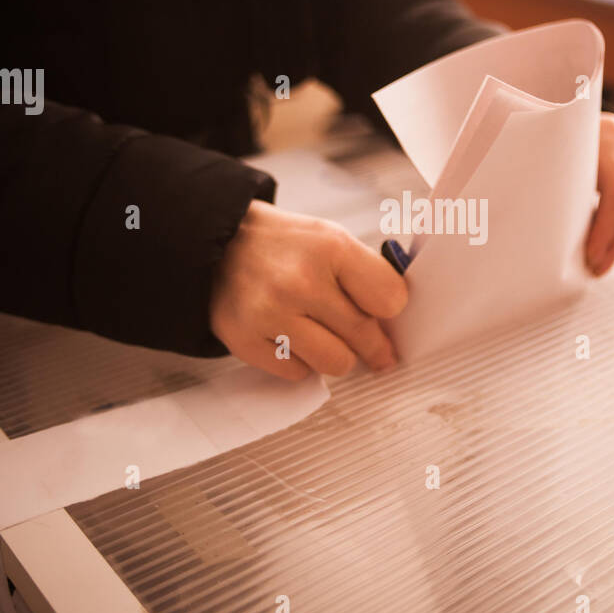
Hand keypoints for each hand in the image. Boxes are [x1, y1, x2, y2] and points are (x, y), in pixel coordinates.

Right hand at [210, 200, 406, 379]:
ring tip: (320, 333)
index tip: (380, 310)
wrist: (217, 244)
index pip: (390, 300)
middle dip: (371, 342)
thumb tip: (396, 326)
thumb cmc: (284, 245)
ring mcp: (269, 313)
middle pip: (363, 335)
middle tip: (371, 345)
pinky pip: (297, 374)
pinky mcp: (243, 340)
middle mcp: (299, 281)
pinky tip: (288, 336)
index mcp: (330, 247)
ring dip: (334, 353)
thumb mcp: (331, 239)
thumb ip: (367, 276)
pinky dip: (298, 361)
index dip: (389, 308)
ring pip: (336, 363)